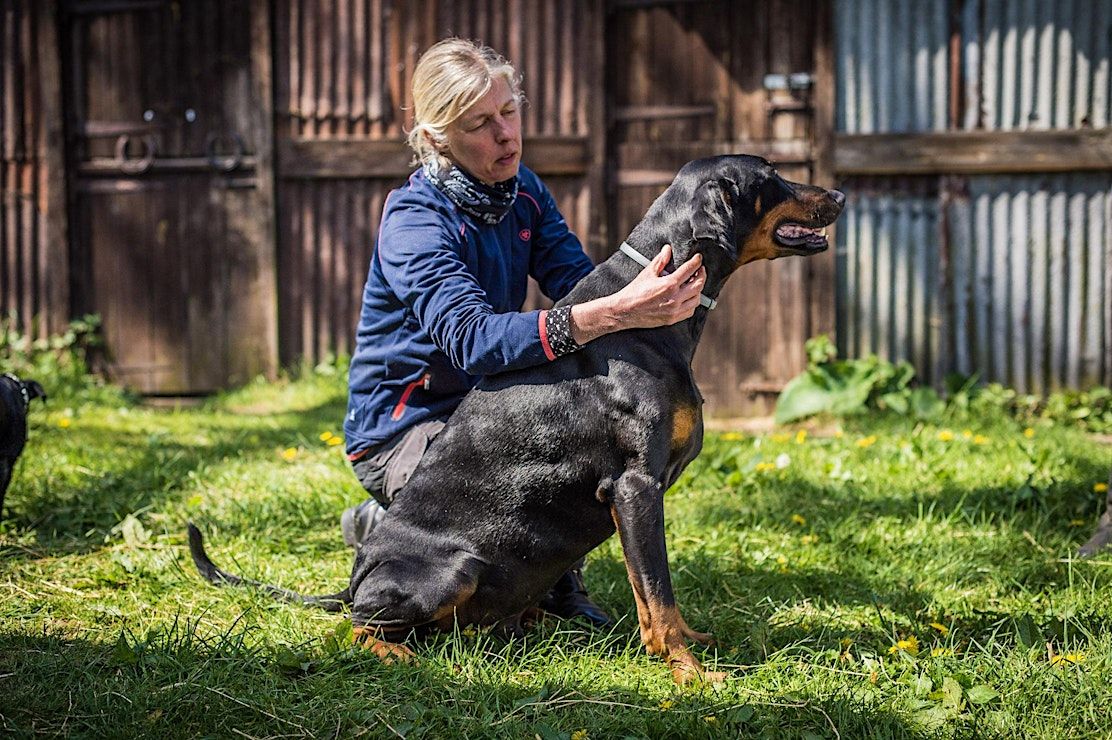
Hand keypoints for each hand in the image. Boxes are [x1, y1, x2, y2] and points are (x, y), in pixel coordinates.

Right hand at [568, 244, 705, 343]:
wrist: (625, 311)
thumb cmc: (634, 291)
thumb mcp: (647, 273)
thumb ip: (660, 260)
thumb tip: (668, 249)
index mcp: (669, 284)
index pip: (689, 270)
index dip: (696, 262)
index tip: (698, 258)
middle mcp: (675, 298)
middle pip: (698, 285)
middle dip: (702, 275)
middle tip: (700, 270)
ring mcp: (675, 310)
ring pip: (697, 299)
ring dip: (698, 290)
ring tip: (695, 283)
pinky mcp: (672, 319)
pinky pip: (690, 311)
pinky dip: (692, 303)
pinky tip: (689, 297)